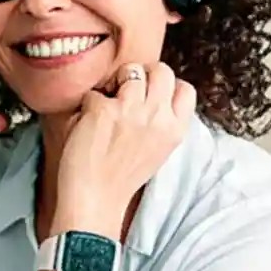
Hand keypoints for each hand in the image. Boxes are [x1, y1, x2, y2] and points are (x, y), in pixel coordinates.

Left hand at [55, 62, 195, 234]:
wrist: (95, 200)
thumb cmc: (121, 178)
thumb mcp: (158, 150)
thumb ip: (161, 122)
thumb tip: (152, 95)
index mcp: (175, 129)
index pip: (185, 89)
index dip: (166, 85)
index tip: (150, 94)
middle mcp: (158, 116)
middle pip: (161, 70)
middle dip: (143, 73)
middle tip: (126, 89)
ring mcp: (131, 111)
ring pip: (130, 70)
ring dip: (115, 81)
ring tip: (106, 103)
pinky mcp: (103, 111)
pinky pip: (95, 92)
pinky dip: (87, 105)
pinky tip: (85, 125)